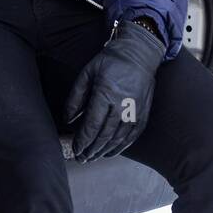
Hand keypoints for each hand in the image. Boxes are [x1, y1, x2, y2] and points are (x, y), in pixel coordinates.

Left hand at [63, 20, 165, 160]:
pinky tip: (110, 152)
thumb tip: (67, 119)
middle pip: (104, 136)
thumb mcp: (87, 73)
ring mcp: (135, 111)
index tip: (75, 148)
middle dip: (91, 150)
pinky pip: (132, 137)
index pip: (92, 125)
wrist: (139, 53)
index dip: (82, 140)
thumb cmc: (110, 61)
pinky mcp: (144, 114)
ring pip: (118, 139)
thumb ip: (75, 97)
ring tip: (92, 157)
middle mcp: (122, 106)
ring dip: (103, 151)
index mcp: (106, 94)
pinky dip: (120, 147)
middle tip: (81, 158)